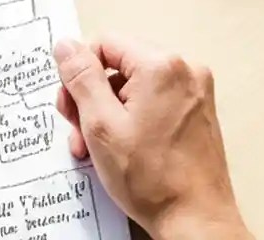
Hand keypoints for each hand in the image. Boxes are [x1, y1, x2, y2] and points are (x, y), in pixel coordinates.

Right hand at [54, 38, 252, 239]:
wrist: (195, 220)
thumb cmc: (154, 180)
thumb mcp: (101, 126)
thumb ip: (81, 79)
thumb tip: (67, 47)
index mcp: (162, 66)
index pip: (106, 44)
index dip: (80, 72)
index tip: (70, 102)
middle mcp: (185, 70)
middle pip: (121, 65)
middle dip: (93, 98)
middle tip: (79, 130)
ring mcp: (194, 91)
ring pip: (135, 87)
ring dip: (109, 113)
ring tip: (96, 148)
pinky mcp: (197, 111)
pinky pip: (154, 101)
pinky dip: (132, 119)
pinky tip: (120, 148)